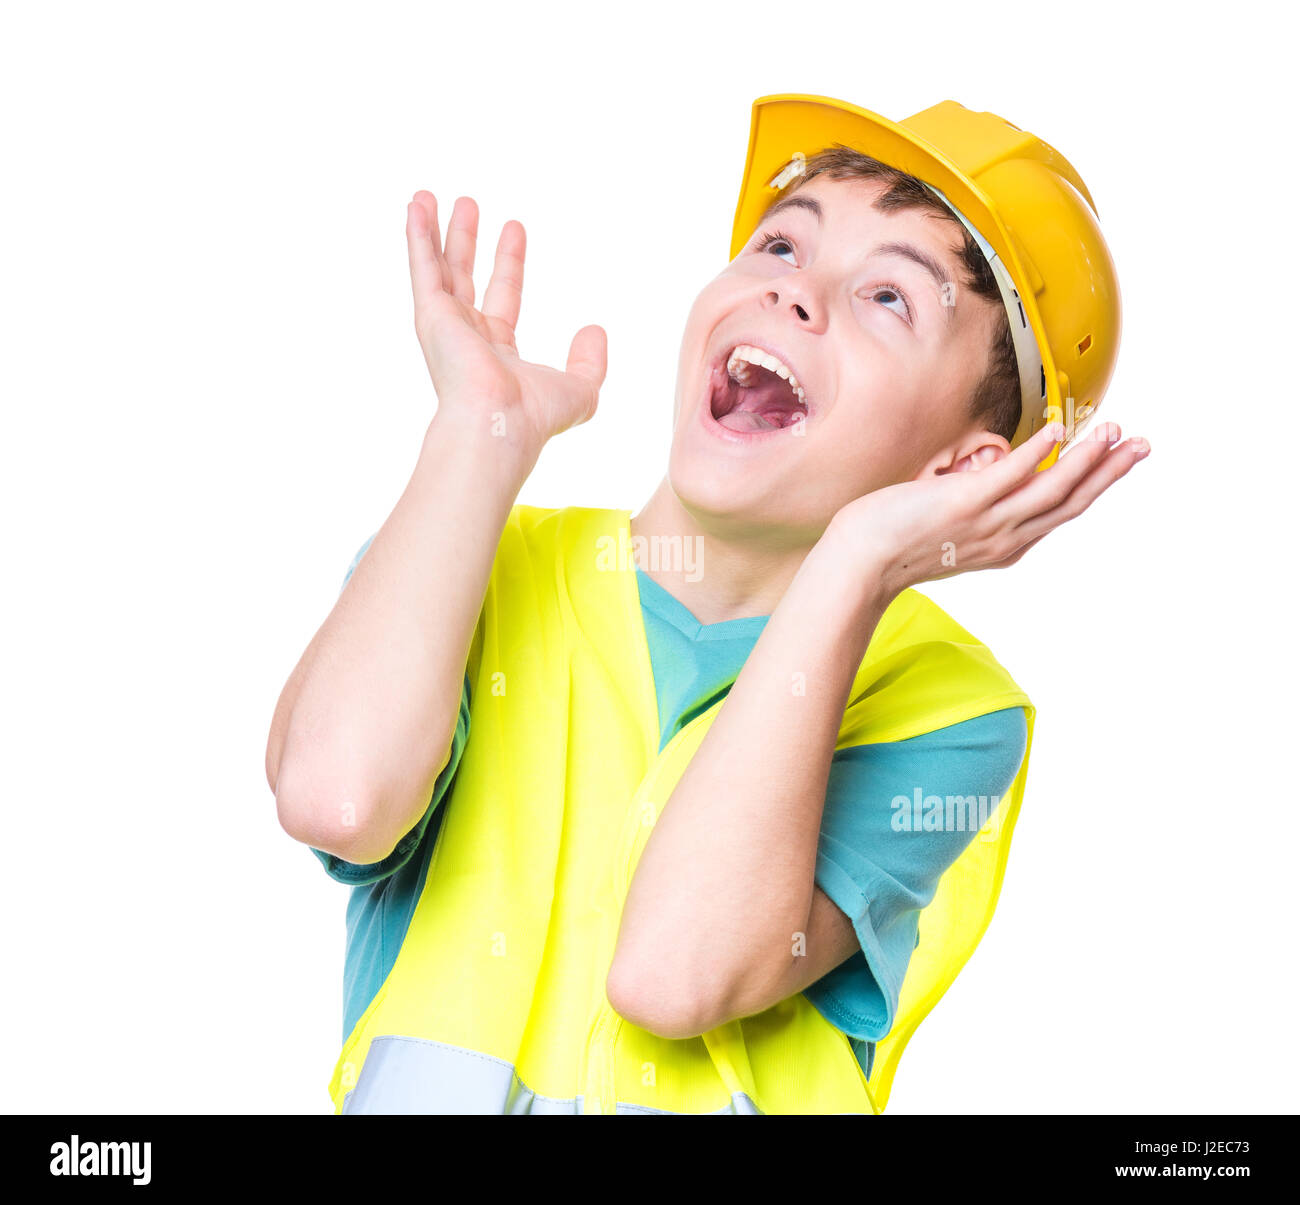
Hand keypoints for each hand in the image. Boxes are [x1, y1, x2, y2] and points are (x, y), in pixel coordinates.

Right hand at [406, 191, 607, 447]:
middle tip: (468, 205)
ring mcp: (446, 326)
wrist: (499, 422)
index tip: (514, 228)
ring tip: (431, 196)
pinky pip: (422, 268)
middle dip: (466, 241)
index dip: (510, 262)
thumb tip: (595, 331)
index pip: (504, 296)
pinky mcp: (431, 317)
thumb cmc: (534, 415)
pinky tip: (416, 206)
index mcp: (498, 352)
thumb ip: (590, 362)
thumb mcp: (579, 389)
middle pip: (465, 277)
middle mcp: (467, 338)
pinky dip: (417, 237)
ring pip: (438, 269)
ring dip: (434, 232)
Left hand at [830, 421, 1150, 598]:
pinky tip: (1058, 430)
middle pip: (1070, 502)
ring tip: (1113, 432)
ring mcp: (987, 523)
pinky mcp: (963, 504)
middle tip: (1142, 444)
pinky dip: (1037, 452)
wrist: (860, 564)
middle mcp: (1005, 538)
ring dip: (1086, 459)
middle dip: (1110, 472)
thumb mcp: (953, 531)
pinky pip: (1011, 475)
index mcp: (1007, 545)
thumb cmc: (896, 543)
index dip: (1096, 484)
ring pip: (1051, 489)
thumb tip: (989, 482)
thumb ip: (981, 510)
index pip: (1062, 511)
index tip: (1122, 459)